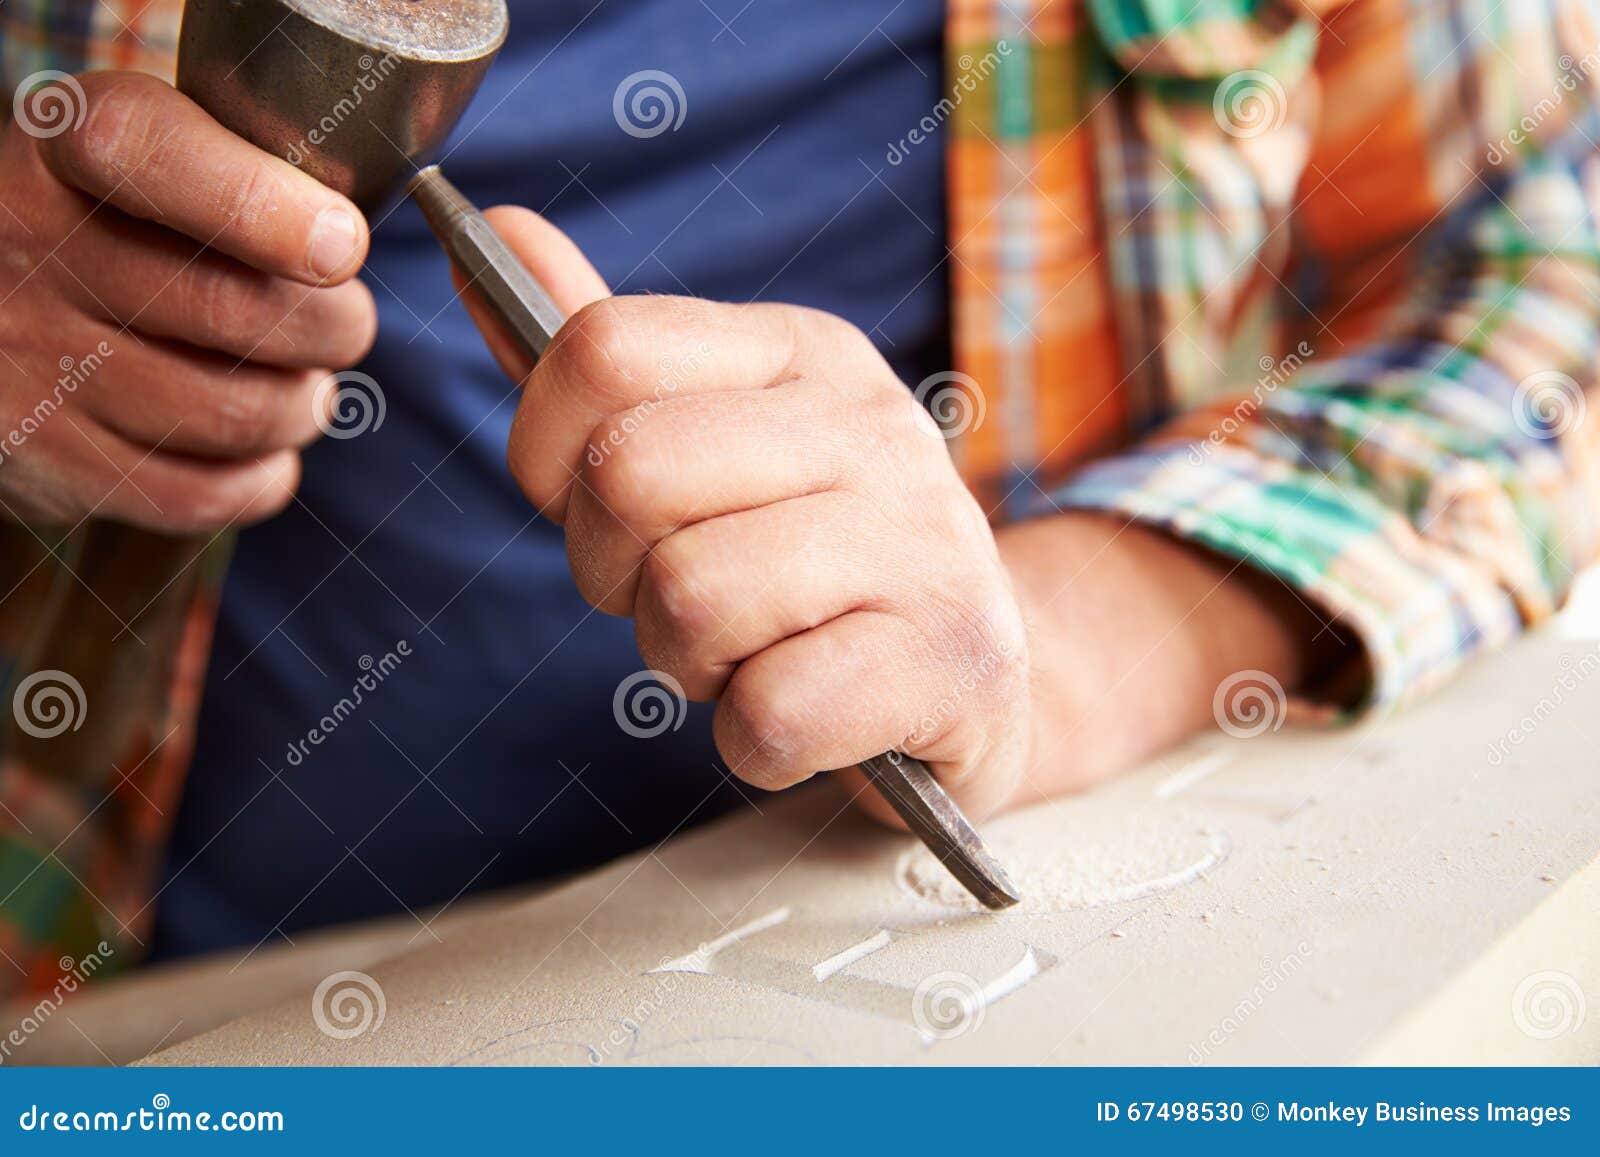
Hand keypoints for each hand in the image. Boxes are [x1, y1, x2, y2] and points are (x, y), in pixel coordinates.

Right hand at [0, 71, 375, 531]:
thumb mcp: (148, 152)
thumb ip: (237, 164)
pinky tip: (263, 449)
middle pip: (233, 307)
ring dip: (303, 408)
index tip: (341, 245)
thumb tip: (344, 242)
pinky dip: (262, 477)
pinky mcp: (44, 462)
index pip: (147, 153)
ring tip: (304, 388)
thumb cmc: (105, 222)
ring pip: (235, 412)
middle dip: (333, 328)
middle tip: (342, 326)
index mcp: (61, 144)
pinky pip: (199, 494)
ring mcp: (28, 362)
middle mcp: (27, 247)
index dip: (263, 206)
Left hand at [463, 209, 1343, 821]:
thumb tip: (498, 228)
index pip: (604, 349)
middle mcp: (874, 426)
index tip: (592, 509)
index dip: (548, 452)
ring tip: (752, 653)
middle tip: (680, 598)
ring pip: (688, 599)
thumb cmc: (812, 564)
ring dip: (688, 662)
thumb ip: (608, 361)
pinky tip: (803, 713)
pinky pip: (770, 712)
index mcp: (804, 352)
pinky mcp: (951, 663)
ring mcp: (926, 541)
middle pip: (628, 475)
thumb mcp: (716, 445)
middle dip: (613, 571)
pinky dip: (754, 741)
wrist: (976, 678)